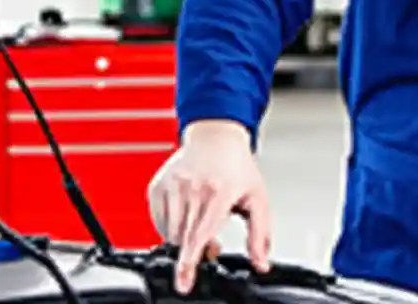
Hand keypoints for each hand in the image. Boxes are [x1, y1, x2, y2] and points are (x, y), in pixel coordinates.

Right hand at [147, 120, 272, 293]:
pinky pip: (158, 221)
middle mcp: (192, 187)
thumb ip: (260, 234)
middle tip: (211, 246)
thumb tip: (261, 262)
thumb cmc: (238, 167)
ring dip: (184, 240)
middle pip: (183, 238)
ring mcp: (172, 186)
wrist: (216, 137)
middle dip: (194, 252)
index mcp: (219, 190)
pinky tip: (188, 215)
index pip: (200, 233)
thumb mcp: (257, 199)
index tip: (185, 279)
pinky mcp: (157, 187)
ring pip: (169, 233)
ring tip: (201, 224)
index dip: (191, 260)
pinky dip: (172, 227)